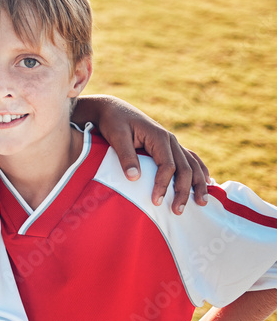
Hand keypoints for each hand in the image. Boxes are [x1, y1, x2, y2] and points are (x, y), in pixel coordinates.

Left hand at [89, 96, 209, 213]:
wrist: (113, 109)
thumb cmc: (113, 122)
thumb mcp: (116, 136)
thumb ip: (126, 156)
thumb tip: (135, 178)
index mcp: (158, 137)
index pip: (168, 165)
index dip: (163, 184)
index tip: (156, 201)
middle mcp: (170, 139)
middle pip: (184, 168)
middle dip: (183, 191)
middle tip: (177, 211)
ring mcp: (172, 142)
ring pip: (192, 164)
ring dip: (199, 183)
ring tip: (202, 203)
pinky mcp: (170, 145)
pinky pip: (190, 158)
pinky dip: (200, 169)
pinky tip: (208, 181)